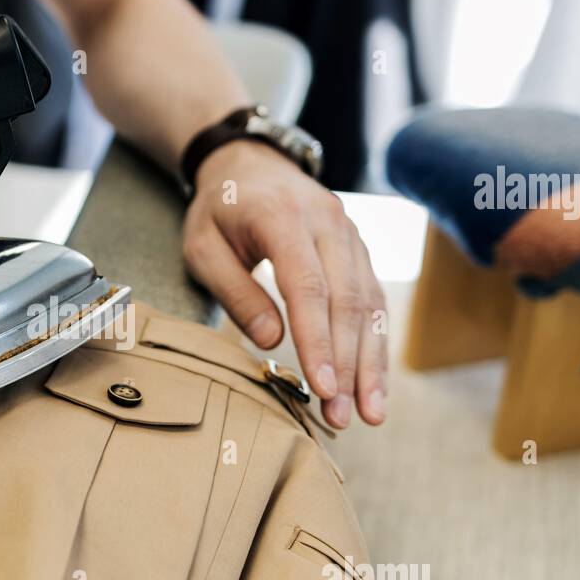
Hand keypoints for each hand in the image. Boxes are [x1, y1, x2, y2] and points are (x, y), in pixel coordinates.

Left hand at [182, 140, 387, 428]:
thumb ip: (236, 293)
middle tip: (343, 417)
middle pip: (348, 301)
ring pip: (370, 304)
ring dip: (371, 363)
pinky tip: (373, 382)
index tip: (324, 387)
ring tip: (369, 413)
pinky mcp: (359, 250)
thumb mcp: (204, 248)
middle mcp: (329, 223)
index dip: (319, 342)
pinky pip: (374, 299)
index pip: (309, 288)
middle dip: (349, 366)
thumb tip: (271, 341)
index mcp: (285, 218)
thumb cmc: (220, 211)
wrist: (249, 163)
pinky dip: (375, 343)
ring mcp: (350, 234)